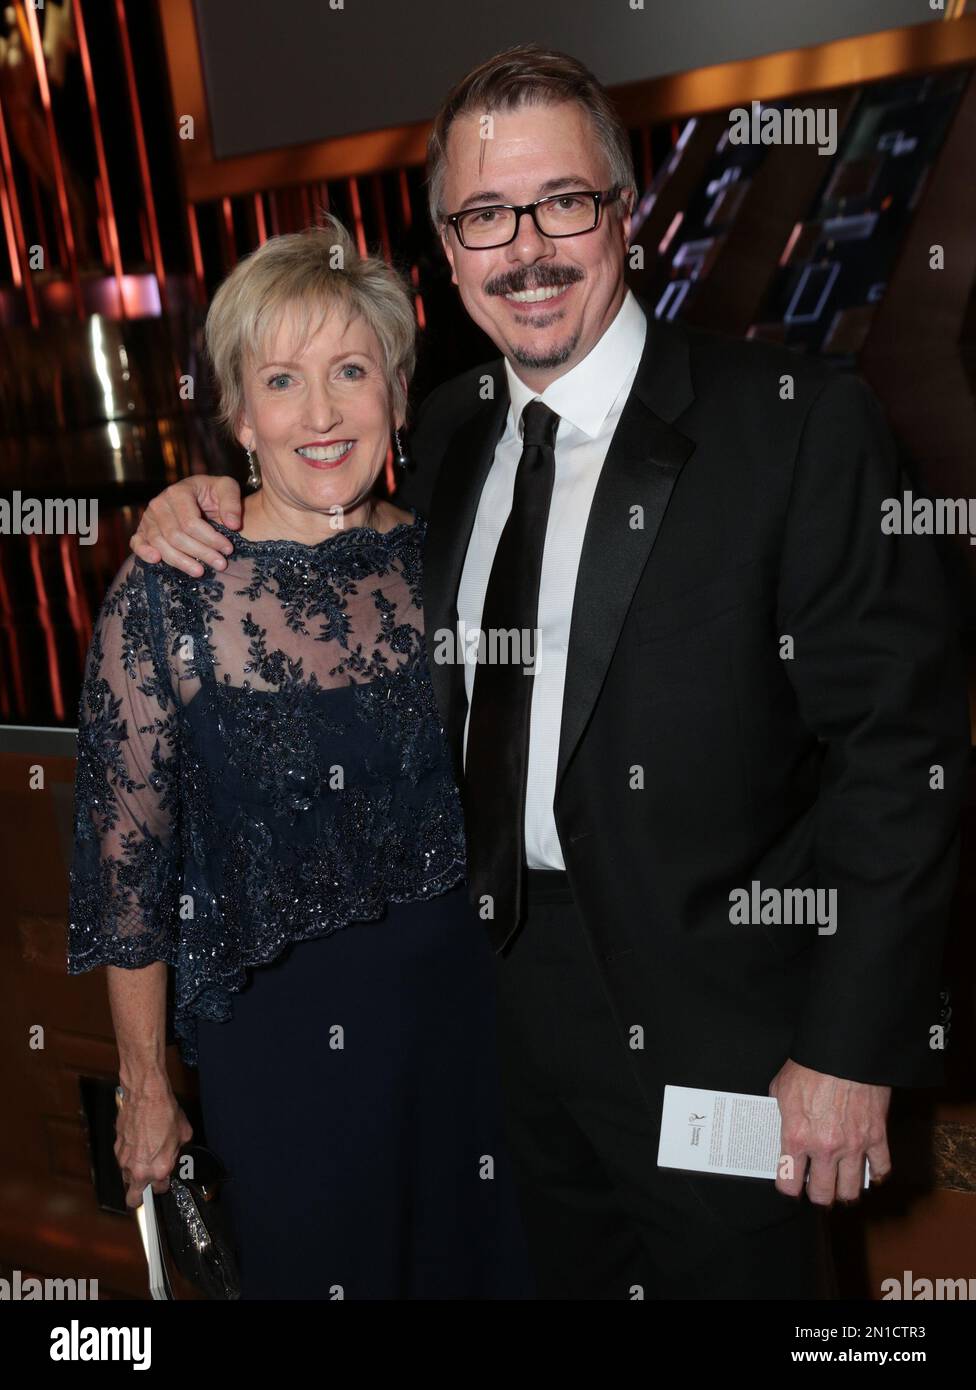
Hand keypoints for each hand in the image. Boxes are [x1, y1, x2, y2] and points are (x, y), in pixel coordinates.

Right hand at [115, 1084, 193, 1208]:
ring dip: (134, 1174)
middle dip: (139, 1198)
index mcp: (159, 1169)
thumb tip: (175, 1156)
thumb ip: (178, 1152)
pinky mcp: (116, 1149)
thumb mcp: (184, 1134)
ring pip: (126, 1179)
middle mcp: (139, 1169)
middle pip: (133, 1199)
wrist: (146, 1095)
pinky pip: (122, 1162)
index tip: (164, 1179)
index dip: (163, 1184)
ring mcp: (125, 1160)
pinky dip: (128, 1158)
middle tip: (146, 1191)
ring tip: (144, 1160)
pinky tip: (137, 1145)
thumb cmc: (164, 1112)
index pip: (160, 1190)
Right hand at [130, 475, 242, 576]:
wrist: (198, 497)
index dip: (210, 538)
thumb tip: (233, 525)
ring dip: (181, 561)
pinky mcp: (142, 530)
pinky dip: (143, 552)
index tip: (228, 549)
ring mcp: (148, 518)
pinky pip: (136, 543)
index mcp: (178, 492)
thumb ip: (232, 503)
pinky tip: (156, 560)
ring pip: (160, 544)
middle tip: (221, 564)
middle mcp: (159, 504)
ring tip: (201, 571)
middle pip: (176, 536)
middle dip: (201, 553)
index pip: (191, 522)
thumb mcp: (227, 488)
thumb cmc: (212, 493)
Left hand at [769, 1058, 891, 1205]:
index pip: (788, 1184)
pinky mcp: (876, 1137)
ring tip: (841, 1185)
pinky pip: (880, 1170)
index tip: (790, 1185)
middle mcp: (824, 1148)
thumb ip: (780, 1114)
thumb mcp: (781, 1089)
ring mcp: (853, 1146)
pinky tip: (868, 1171)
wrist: (844, 1051)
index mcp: (796, 1137)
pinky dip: (875, 1175)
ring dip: (844, 1191)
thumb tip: (779, 1126)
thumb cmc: (810, 1066)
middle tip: (817, 1188)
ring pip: (851, 1191)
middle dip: (817, 1195)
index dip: (788, 1188)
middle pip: (822, 1195)